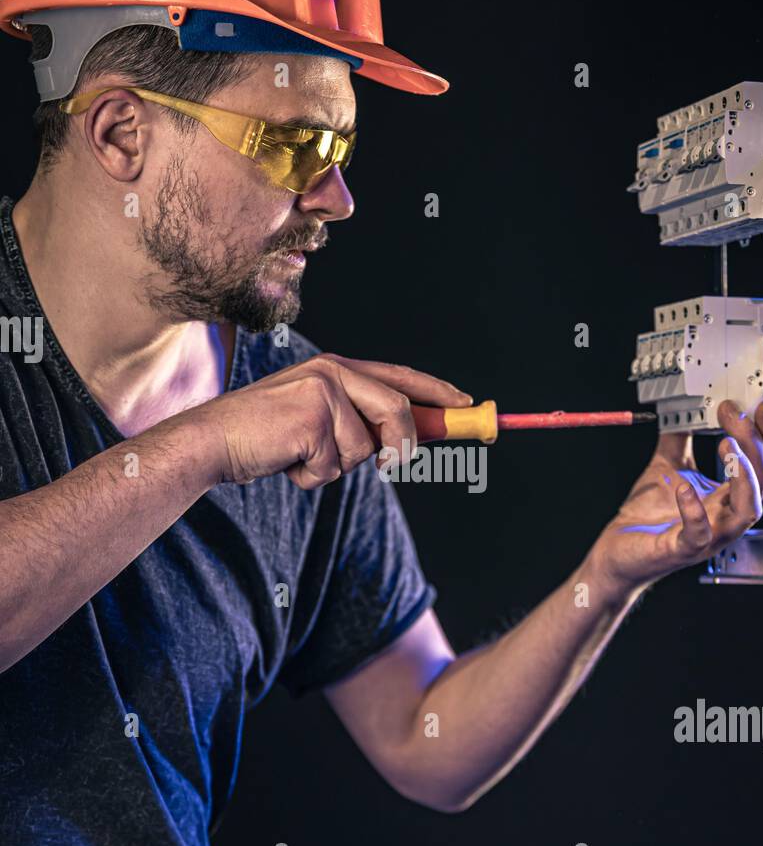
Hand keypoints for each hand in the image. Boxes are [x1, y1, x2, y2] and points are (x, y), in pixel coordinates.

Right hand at [198, 353, 472, 488]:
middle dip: (402, 446)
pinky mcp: (312, 419)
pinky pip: (335, 467)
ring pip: (365, 449)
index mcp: (336, 368)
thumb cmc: (265, 437)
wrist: (212, 441)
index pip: (400, 376)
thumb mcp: (317, 421)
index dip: (437, 393)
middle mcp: (333, 372)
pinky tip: (286, 461)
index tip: (466, 407)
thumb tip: (407, 441)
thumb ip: (357, 422)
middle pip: (398, 411)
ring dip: (336, 467)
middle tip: (391, 464)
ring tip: (300, 456)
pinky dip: (312, 477)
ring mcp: (322, 393)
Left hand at [587, 396, 762, 597]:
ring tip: (729, 445)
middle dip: (755, 442)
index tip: (762, 403)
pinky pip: (699, 533)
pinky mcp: (684, 549)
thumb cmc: (647, 516)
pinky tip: (684, 488)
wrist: (618, 550)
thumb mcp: (667, 466)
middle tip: (733, 412)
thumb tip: (685, 406)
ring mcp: (710, 535)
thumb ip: (679, 438)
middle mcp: (726, 515)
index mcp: (728, 495)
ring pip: (748, 509)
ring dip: (745, 476)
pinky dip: (695, 510)